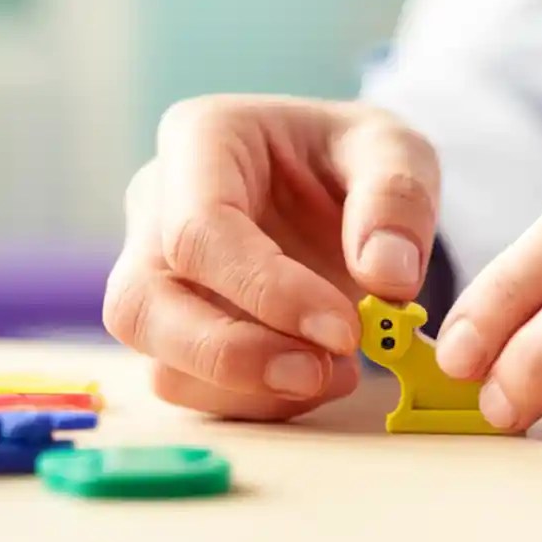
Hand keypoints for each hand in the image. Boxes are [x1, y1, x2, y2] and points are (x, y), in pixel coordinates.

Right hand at [104, 95, 439, 419]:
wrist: (349, 189)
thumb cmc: (358, 159)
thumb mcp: (397, 149)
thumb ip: (398, 199)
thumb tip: (387, 278)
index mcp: (201, 140)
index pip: (199, 228)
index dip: (266, 290)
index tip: (344, 329)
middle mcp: (156, 207)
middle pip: (143, 303)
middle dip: (233, 356)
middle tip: (321, 373)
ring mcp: (155, 273)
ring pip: (157, 359)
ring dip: (247, 388)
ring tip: (334, 373)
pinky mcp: (175, 329)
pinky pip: (188, 387)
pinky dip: (253, 402)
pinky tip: (315, 380)